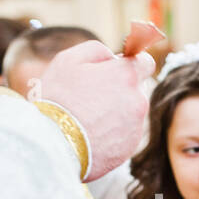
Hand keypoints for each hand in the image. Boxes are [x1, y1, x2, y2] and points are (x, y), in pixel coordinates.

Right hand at [38, 40, 154, 180]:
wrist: (52, 145)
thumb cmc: (58, 99)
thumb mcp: (69, 60)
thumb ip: (98, 50)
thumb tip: (113, 56)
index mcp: (126, 75)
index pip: (146, 62)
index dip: (130, 64)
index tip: (116, 70)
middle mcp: (138, 100)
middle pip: (137, 89)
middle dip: (121, 89)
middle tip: (93, 97)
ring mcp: (136, 127)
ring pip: (132, 113)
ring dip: (117, 112)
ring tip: (88, 119)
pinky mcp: (129, 148)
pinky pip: (124, 135)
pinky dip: (113, 133)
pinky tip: (91, 135)